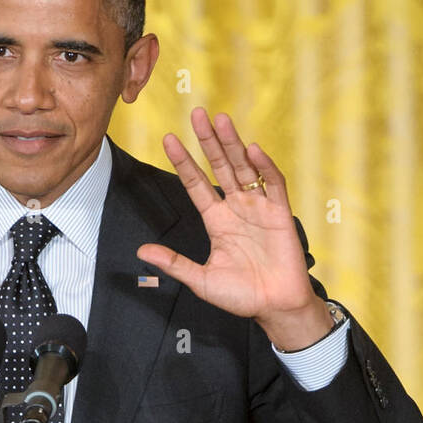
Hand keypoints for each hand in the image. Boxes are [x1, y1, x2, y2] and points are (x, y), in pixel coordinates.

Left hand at [137, 108, 331, 350]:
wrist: (275, 307)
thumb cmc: (241, 296)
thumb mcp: (201, 280)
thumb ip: (174, 263)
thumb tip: (142, 252)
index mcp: (217, 221)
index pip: (197, 184)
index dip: (184, 162)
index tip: (168, 140)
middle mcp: (237, 208)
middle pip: (220, 167)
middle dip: (208, 141)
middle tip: (196, 114)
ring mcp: (260, 208)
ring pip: (244, 168)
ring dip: (233, 144)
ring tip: (221, 120)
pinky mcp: (281, 213)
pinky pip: (273, 184)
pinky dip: (264, 167)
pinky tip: (252, 150)